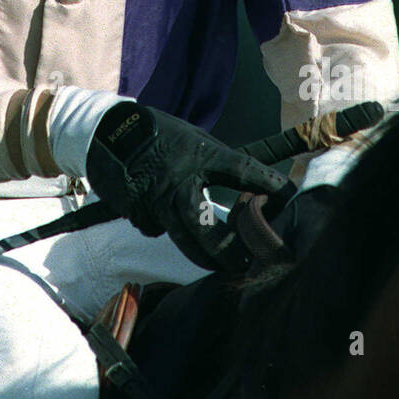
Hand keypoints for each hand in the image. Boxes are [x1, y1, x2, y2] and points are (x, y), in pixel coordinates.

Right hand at [85, 102, 295, 269]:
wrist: (109, 133)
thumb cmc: (159, 134)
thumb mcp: (192, 139)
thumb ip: (215, 162)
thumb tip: (247, 187)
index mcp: (199, 156)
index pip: (242, 170)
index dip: (267, 184)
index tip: (289, 197)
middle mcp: (179, 180)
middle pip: (206, 227)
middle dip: (227, 251)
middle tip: (245, 264)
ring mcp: (155, 198)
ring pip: (182, 238)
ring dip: (202, 255)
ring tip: (218, 265)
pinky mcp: (136, 209)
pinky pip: (155, 228)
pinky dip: (163, 228)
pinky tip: (164, 217)